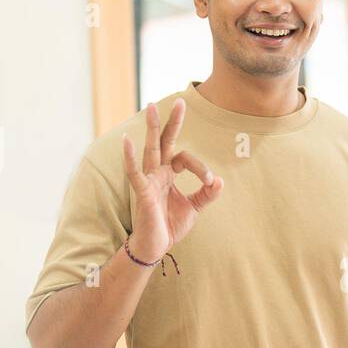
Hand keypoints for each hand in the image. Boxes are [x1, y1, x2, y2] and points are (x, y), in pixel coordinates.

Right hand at [122, 100, 222, 262]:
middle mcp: (157, 172)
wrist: (156, 247)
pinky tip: (126, 140)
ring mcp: (148, 180)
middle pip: (164, 141)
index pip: (185, 158)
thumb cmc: (170, 225)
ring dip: (152, 128)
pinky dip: (129, 157)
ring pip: (150, 149)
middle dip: (171, 122)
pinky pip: (134, 172)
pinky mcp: (142, 192)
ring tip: (151, 107)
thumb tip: (220, 180)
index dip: (201, 168)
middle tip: (180, 101)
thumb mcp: (194, 208)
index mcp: (168, 174)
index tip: (212, 182)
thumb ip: (207, 194)